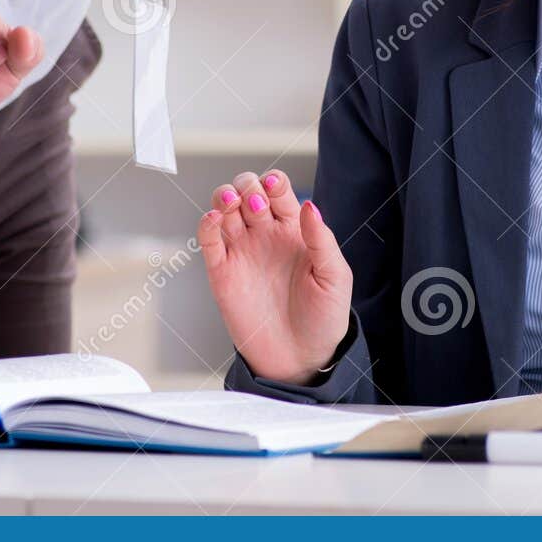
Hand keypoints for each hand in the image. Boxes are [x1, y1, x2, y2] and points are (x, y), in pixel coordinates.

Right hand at [196, 168, 352, 385]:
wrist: (300, 360)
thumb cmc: (323, 319)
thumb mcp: (334, 277)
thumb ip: (321, 240)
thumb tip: (310, 204)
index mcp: (294, 230)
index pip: (278, 191)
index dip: (273, 181)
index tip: (274, 185)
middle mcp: (265, 236)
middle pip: (247, 192)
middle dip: (247, 186)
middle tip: (255, 204)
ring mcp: (242, 252)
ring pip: (224, 209)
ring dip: (224, 196)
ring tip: (232, 203)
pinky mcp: (223, 273)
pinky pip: (209, 241)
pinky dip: (206, 224)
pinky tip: (215, 219)